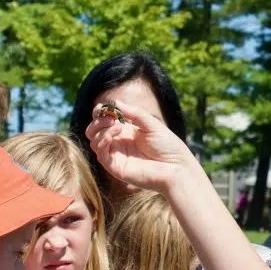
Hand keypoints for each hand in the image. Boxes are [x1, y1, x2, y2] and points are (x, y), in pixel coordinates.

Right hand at [85, 100, 200, 193]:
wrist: (176, 167)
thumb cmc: (167, 146)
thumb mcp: (151, 124)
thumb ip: (134, 113)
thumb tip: (115, 102)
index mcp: (126, 132)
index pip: (104, 121)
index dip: (100, 113)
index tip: (103, 107)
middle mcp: (118, 143)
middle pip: (94, 131)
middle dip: (98, 121)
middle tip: (111, 118)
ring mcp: (116, 155)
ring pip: (94, 141)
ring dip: (102, 130)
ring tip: (119, 126)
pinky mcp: (116, 167)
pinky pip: (100, 154)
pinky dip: (102, 142)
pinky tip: (112, 136)